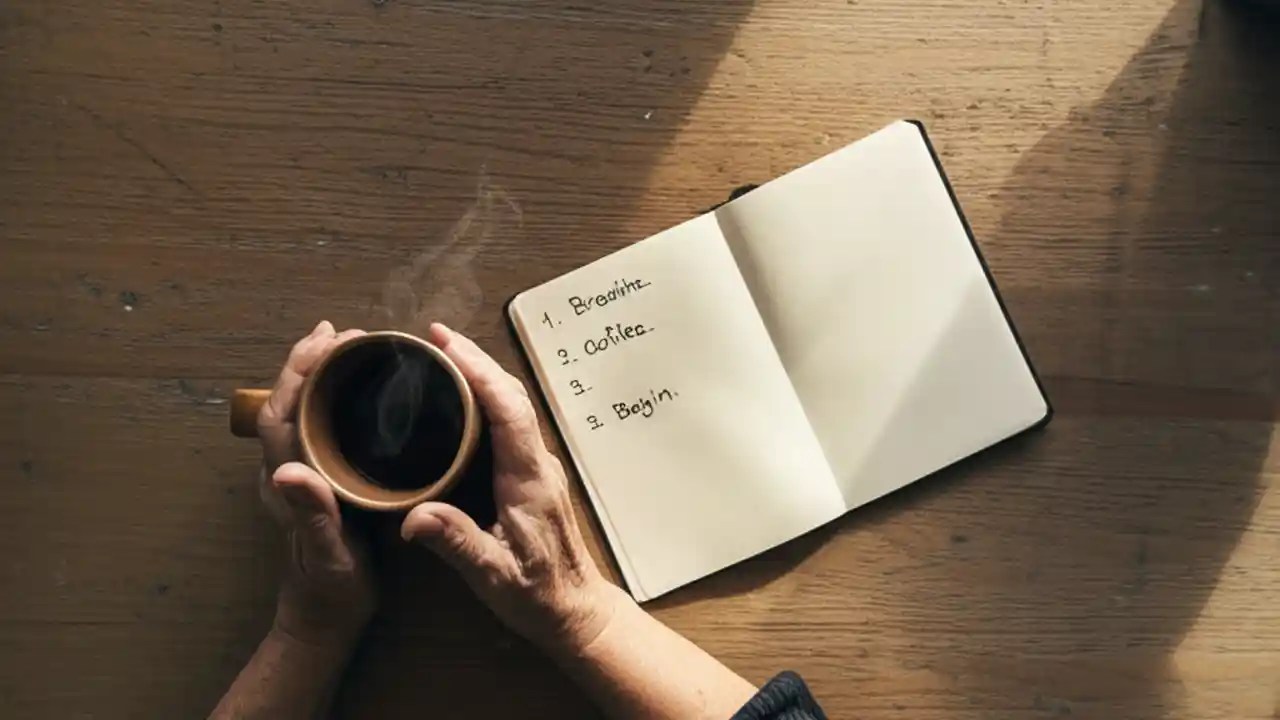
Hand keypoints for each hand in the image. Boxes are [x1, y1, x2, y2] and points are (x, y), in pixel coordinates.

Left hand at [257, 321, 376, 648]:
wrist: (325, 618)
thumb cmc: (331, 590)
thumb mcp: (329, 555)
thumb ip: (311, 515)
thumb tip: (286, 471)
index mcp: (288, 479)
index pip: (281, 411)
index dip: (299, 371)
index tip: (330, 340)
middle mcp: (287, 471)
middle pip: (286, 402)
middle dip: (308, 362)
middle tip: (341, 332)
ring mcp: (300, 475)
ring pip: (299, 412)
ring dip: (316, 375)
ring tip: (344, 347)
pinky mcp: (317, 482)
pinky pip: (317, 426)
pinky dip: (330, 398)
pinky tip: (353, 392)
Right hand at [401, 323, 623, 653]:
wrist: (574, 610)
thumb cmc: (537, 595)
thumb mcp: (493, 576)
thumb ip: (457, 544)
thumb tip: (414, 518)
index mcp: (529, 478)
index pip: (508, 409)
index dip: (479, 372)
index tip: (447, 343)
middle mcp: (537, 463)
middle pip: (510, 395)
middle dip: (475, 360)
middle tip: (434, 336)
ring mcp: (537, 466)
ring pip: (511, 405)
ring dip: (480, 374)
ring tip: (441, 354)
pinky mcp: (531, 474)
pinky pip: (509, 422)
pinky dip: (485, 398)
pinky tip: (460, 397)